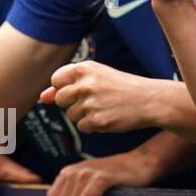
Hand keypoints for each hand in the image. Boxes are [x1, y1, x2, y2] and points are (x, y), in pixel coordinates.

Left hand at [39, 61, 159, 133]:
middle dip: (74, 103)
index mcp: (85, 68)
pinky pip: (83, 127)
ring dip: (85, 115)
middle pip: (61, 100)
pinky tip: (109, 117)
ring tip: (106, 107)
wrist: (151, 100)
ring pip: (71, 115)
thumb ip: (68, 86)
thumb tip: (43, 97)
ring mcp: (89, 103)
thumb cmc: (125, 88)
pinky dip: (94, 125)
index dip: (67, 87)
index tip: (84, 89)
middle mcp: (85, 84)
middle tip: (98, 99)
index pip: (56, 80)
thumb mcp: (98, 78)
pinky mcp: (95, 121)